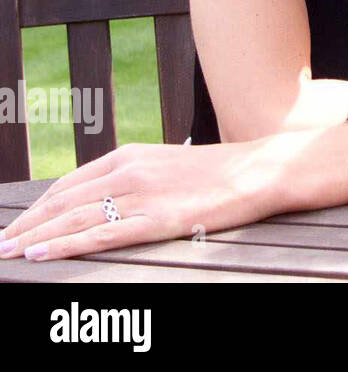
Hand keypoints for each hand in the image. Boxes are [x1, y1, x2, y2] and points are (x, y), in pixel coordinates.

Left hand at [0, 136, 297, 261]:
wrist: (261, 169)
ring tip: (6, 253)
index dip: (37, 209)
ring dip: (33, 237)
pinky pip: (101, 234)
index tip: (17, 227)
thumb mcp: (169, 165)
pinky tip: (41, 253)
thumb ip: (135, 177)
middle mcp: (129, 171)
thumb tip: (106, 199)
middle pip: (62, 202)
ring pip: (73, 219)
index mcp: (130, 155)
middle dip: (25, 225)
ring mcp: (143, 195)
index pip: (68, 185)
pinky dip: (65, 245)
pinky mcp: (158, 219)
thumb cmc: (221, 172)